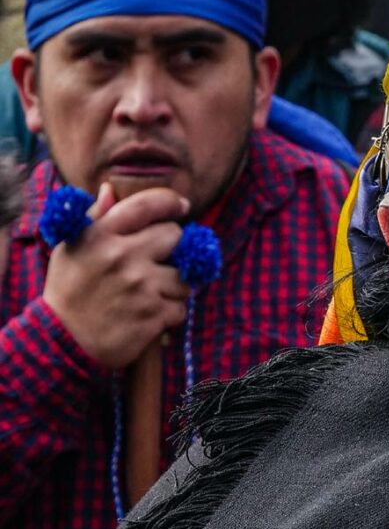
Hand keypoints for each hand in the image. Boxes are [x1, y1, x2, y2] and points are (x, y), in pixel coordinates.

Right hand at [42, 183, 190, 367]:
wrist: (64, 339)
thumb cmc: (68, 290)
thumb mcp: (71, 247)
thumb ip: (94, 218)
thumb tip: (109, 189)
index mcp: (102, 234)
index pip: (148, 204)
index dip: (171, 202)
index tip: (182, 207)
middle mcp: (123, 256)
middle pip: (176, 236)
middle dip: (174, 247)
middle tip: (161, 260)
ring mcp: (141, 286)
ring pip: (184, 277)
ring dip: (175, 286)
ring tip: (154, 293)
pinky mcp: (153, 315)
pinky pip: (181, 308)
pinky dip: (171, 314)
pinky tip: (152, 315)